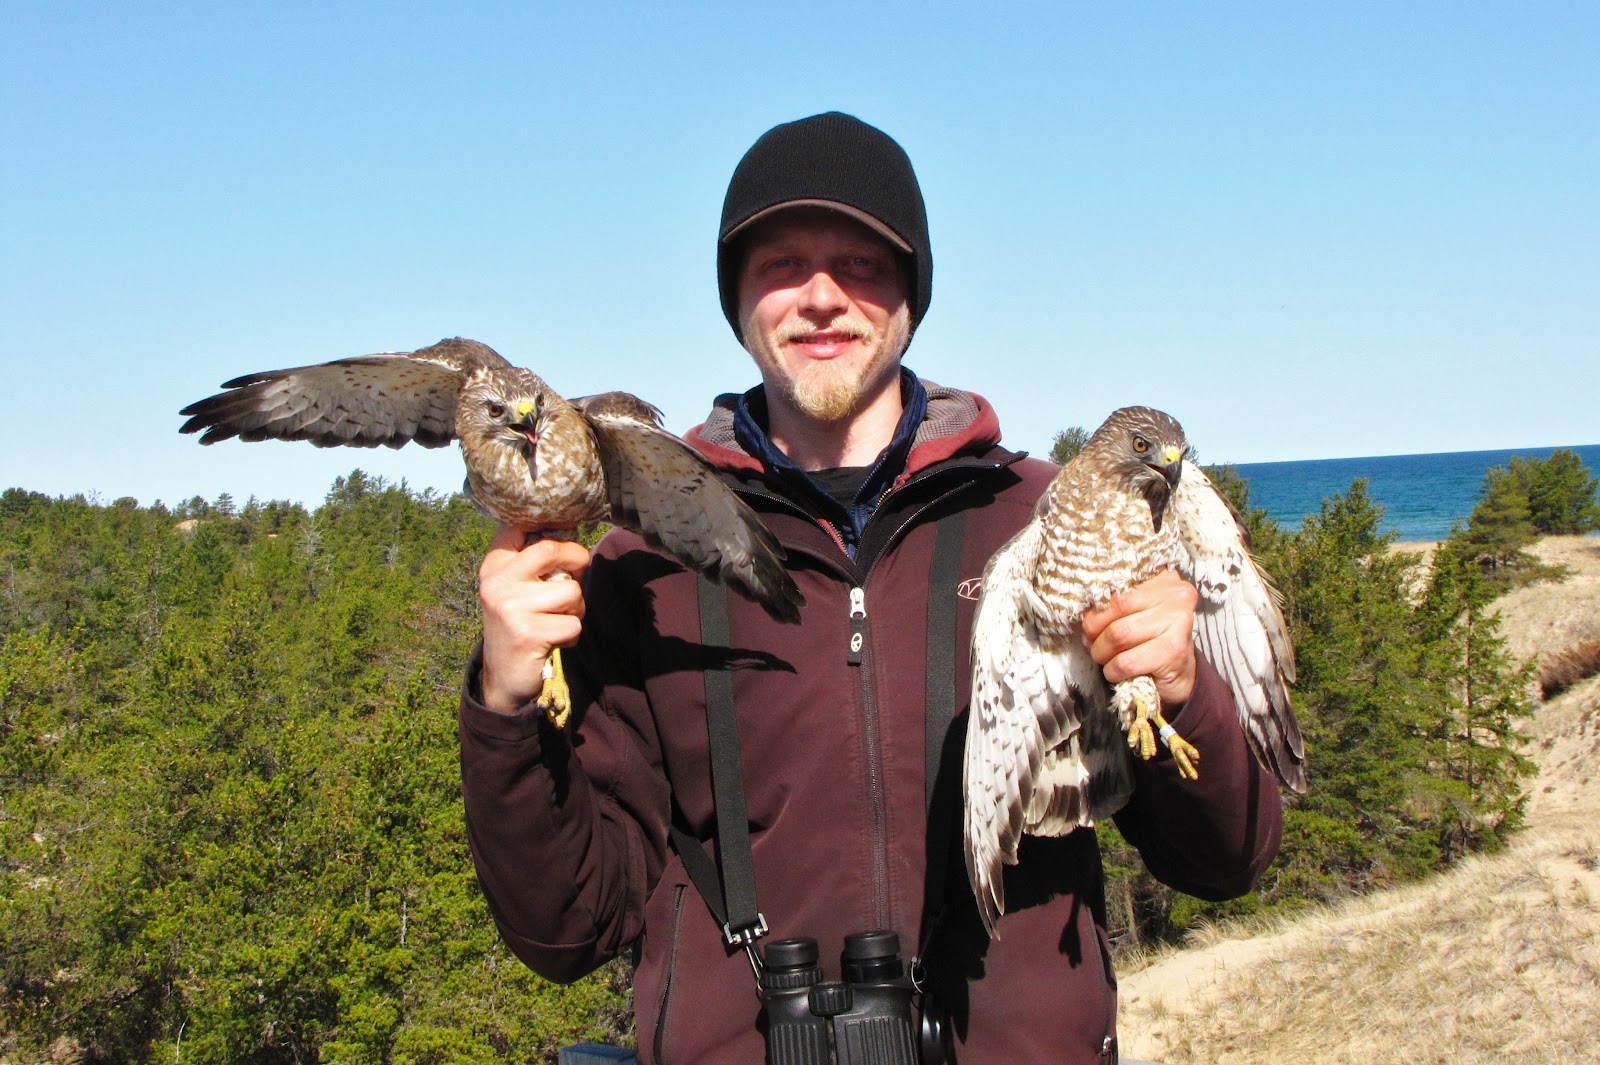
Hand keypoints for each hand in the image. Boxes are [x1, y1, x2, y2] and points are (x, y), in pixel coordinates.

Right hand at [477, 526, 589, 714]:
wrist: (502, 676)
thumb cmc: (520, 624)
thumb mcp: (515, 587)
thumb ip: (534, 561)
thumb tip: (571, 528)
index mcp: (494, 565)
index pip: (517, 524)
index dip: (549, 520)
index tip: (566, 526)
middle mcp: (497, 582)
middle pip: (551, 548)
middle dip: (576, 559)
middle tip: (576, 575)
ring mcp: (510, 607)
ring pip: (571, 591)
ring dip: (576, 609)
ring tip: (557, 620)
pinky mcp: (527, 633)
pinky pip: (573, 623)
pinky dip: (572, 634)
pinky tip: (553, 641)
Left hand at [1080, 569, 1197, 707]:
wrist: (1181, 675)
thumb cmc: (1152, 640)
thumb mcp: (1137, 612)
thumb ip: (1116, 603)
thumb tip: (1083, 610)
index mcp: (1164, 579)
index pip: (1118, 586)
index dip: (1096, 607)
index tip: (1090, 624)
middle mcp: (1176, 595)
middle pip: (1117, 607)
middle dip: (1095, 631)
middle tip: (1092, 644)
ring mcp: (1178, 622)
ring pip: (1119, 634)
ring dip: (1102, 652)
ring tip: (1104, 658)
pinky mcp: (1174, 651)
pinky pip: (1127, 661)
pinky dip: (1113, 671)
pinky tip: (1117, 672)